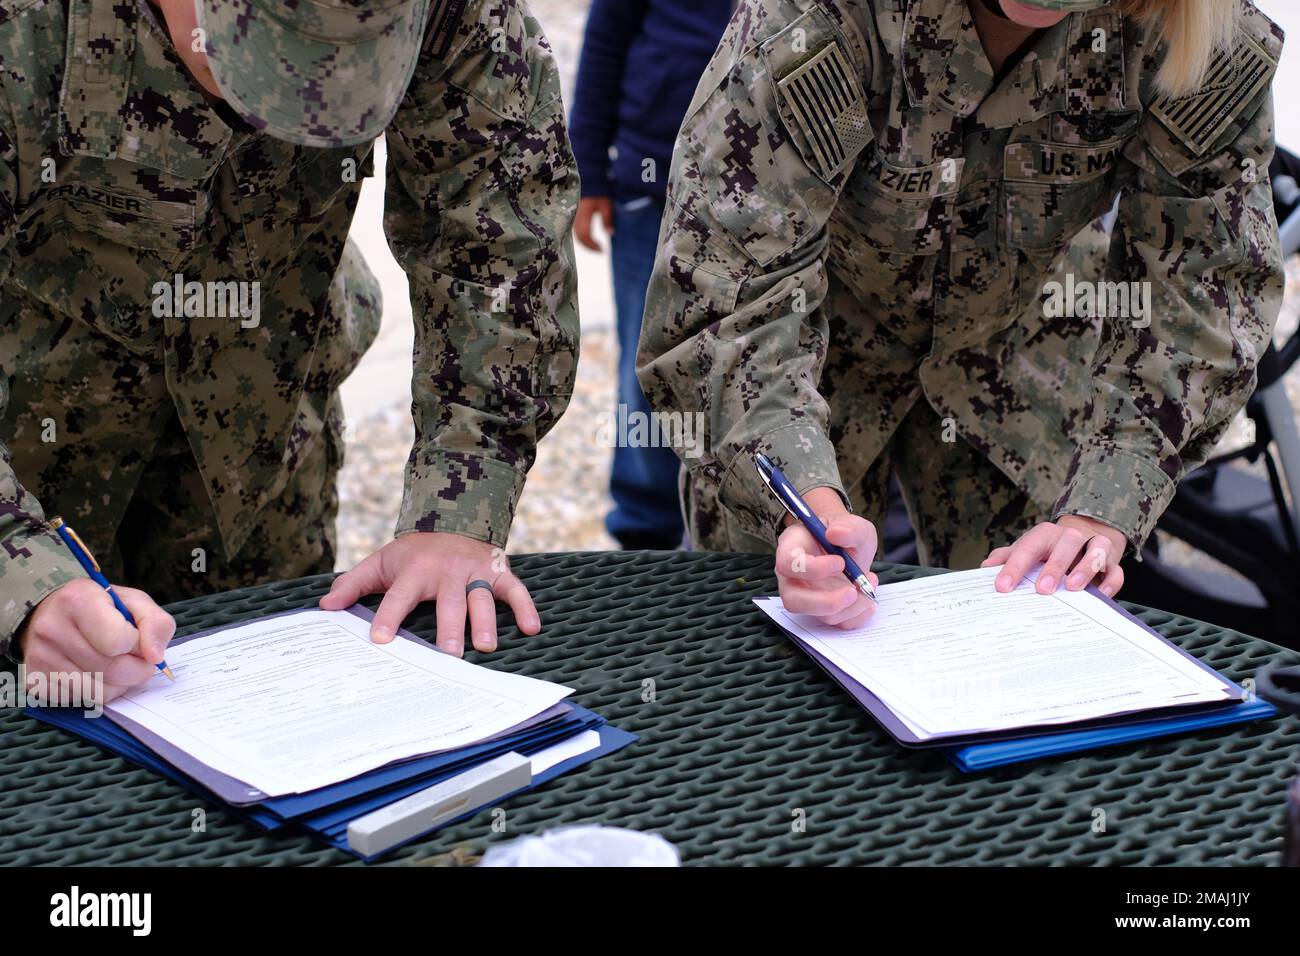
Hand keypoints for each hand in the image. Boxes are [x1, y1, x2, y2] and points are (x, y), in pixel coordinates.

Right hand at [18, 578, 175, 704]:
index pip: (118, 641)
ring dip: (118, 685)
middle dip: (136, 670)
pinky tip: (94, 674)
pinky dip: (96, 693)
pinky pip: (80, 702)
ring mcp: (40, 657)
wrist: (51, 613)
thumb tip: (155, 656)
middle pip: (111, 670)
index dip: (137, 644)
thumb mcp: (134, 602)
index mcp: (78, 601)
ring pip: (97, 693)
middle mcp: (52, 629)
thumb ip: (155, 623)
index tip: (136, 639)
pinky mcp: (35, 681)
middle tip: (137, 660)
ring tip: (116, 666)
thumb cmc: (99, 607)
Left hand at [319, 532, 539, 656]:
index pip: (398, 597)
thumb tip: (326, 607)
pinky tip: (532, 628)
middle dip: (449, 628)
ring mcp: (474, 572)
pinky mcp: (498, 572)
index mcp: (414, 571)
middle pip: (448, 602)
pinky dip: (525, 607)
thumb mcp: (381, 561)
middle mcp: (446, 572)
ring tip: (486, 646)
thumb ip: (353, 584)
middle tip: (448, 655)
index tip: (380, 640)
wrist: (453, 517)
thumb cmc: (413, 552)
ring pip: (480, 598)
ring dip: (485, 622)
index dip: (388, 617)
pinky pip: (514, 589)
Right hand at [574, 196, 612, 251]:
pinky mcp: (572, 216)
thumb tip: (610, 234)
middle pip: (579, 237)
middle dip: (590, 246)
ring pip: (576, 235)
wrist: (589, 181)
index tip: (602, 250)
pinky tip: (591, 239)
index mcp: (582, 212)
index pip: (584, 234)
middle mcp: (574, 216)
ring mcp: (572, 216)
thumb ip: (607, 219)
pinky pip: (576, 231)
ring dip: (586, 243)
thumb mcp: (606, 204)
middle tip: (600, 250)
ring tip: (597, 246)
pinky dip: (583, 238)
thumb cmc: (598, 191)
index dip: (592, 245)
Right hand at [775, 488, 879, 629]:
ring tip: (868, 582)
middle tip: (852, 591)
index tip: (840, 563)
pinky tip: (867, 595)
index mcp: (791, 548)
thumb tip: (836, 534)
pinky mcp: (823, 611)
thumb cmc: (844, 533)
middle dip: (826, 602)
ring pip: (818, 616)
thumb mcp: (853, 524)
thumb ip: (848, 527)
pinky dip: (858, 614)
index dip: (813, 568)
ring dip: (851, 606)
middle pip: (793, 600)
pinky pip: (838, 623)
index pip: (788, 564)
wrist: (850, 547)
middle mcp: (792, 577)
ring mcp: (806, 597)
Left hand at [982, 515, 1127, 596]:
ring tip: (1073, 587)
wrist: (1083, 536)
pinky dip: (1110, 582)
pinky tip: (1100, 595)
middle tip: (1043, 589)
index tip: (1002, 587)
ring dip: (1085, 568)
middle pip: (1066, 545)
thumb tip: (984, 568)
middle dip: (1054, 566)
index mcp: (1044, 534)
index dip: (1014, 567)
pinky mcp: (1112, 562)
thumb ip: (1006, 557)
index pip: (1027, 548)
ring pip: (1096, 550)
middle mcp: (1070, 537)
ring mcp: (1094, 547)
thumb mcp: (1025, 549)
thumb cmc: (1047, 549)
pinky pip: (1116, 571)